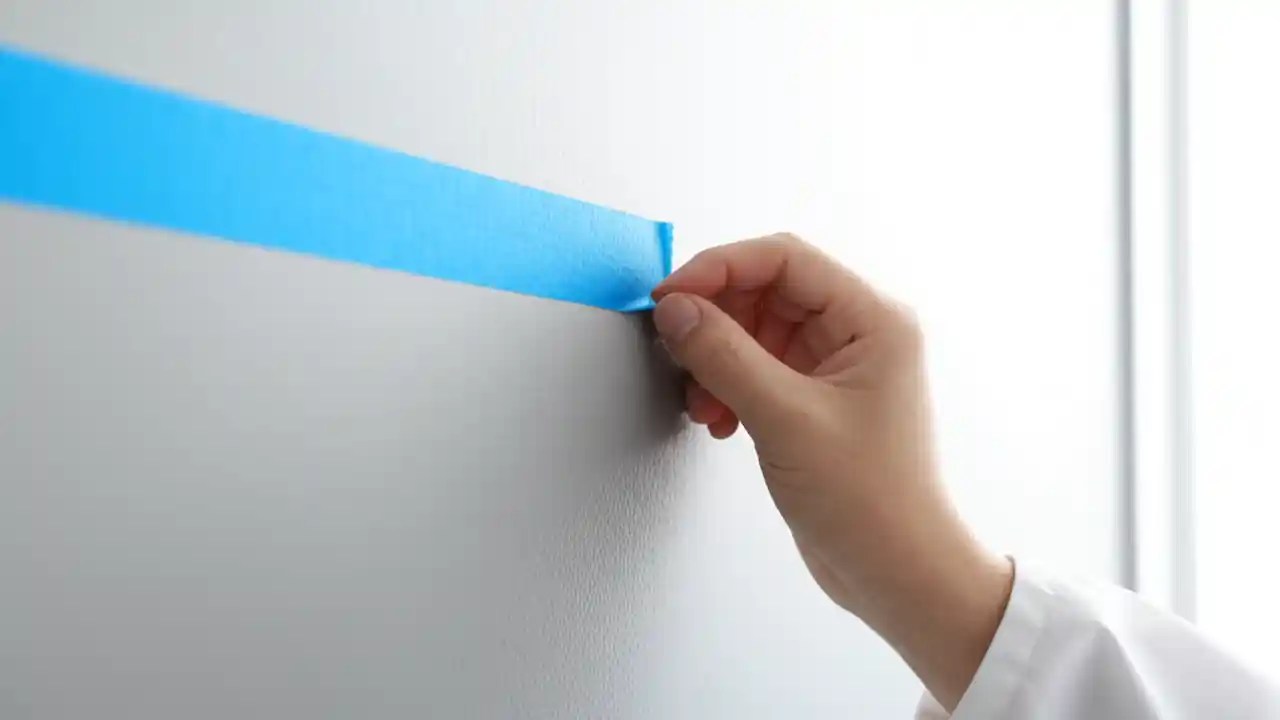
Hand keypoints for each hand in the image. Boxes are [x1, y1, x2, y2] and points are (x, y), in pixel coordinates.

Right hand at [651, 234, 1012, 709]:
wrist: (899, 574)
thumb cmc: (871, 502)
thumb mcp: (786, 419)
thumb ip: (724, 355)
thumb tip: (675, 309)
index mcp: (874, 319)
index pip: (785, 258)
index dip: (719, 268)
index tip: (670, 296)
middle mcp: (860, 332)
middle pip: (766, 290)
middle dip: (715, 320)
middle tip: (676, 350)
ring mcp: (837, 366)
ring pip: (756, 331)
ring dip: (717, 359)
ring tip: (702, 403)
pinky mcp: (816, 400)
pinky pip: (759, 367)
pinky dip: (729, 386)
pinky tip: (719, 420)